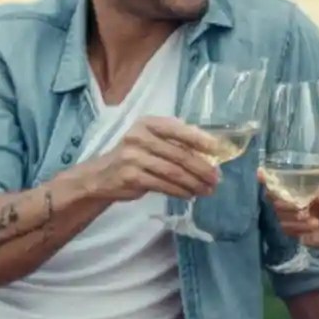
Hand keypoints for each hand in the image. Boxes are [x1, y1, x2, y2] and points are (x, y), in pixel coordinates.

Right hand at [72, 116, 220, 201]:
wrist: (101, 176)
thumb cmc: (133, 156)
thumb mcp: (149, 141)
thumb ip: (173, 143)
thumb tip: (209, 154)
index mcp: (148, 124)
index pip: (178, 129)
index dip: (199, 139)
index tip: (217, 149)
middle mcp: (139, 137)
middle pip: (179, 154)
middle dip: (201, 168)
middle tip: (216, 178)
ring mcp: (133, 157)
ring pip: (173, 172)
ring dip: (194, 182)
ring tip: (207, 189)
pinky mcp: (131, 177)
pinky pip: (163, 185)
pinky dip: (179, 191)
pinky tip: (190, 194)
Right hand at [257, 176, 318, 272]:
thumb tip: (318, 195)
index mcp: (304, 188)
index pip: (281, 181)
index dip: (268, 178)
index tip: (261, 174)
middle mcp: (295, 201)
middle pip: (275, 198)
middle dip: (285, 202)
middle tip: (303, 207)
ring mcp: (294, 217)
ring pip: (279, 215)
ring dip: (293, 216)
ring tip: (314, 219)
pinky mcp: (296, 232)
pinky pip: (287, 229)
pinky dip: (298, 227)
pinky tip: (314, 225)